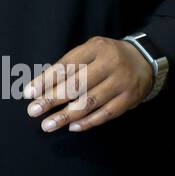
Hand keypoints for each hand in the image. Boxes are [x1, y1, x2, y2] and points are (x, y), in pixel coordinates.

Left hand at [24, 36, 153, 133]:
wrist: (145, 59)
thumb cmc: (108, 56)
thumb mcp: (91, 50)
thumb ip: (70, 65)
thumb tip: (42, 85)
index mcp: (95, 48)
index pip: (66, 65)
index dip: (46, 80)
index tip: (29, 93)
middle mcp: (109, 63)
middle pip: (76, 84)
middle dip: (52, 99)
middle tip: (33, 111)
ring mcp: (122, 82)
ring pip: (90, 101)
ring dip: (66, 116)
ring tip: (48, 124)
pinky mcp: (130, 98)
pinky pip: (107, 113)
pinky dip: (89, 122)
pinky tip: (72, 127)